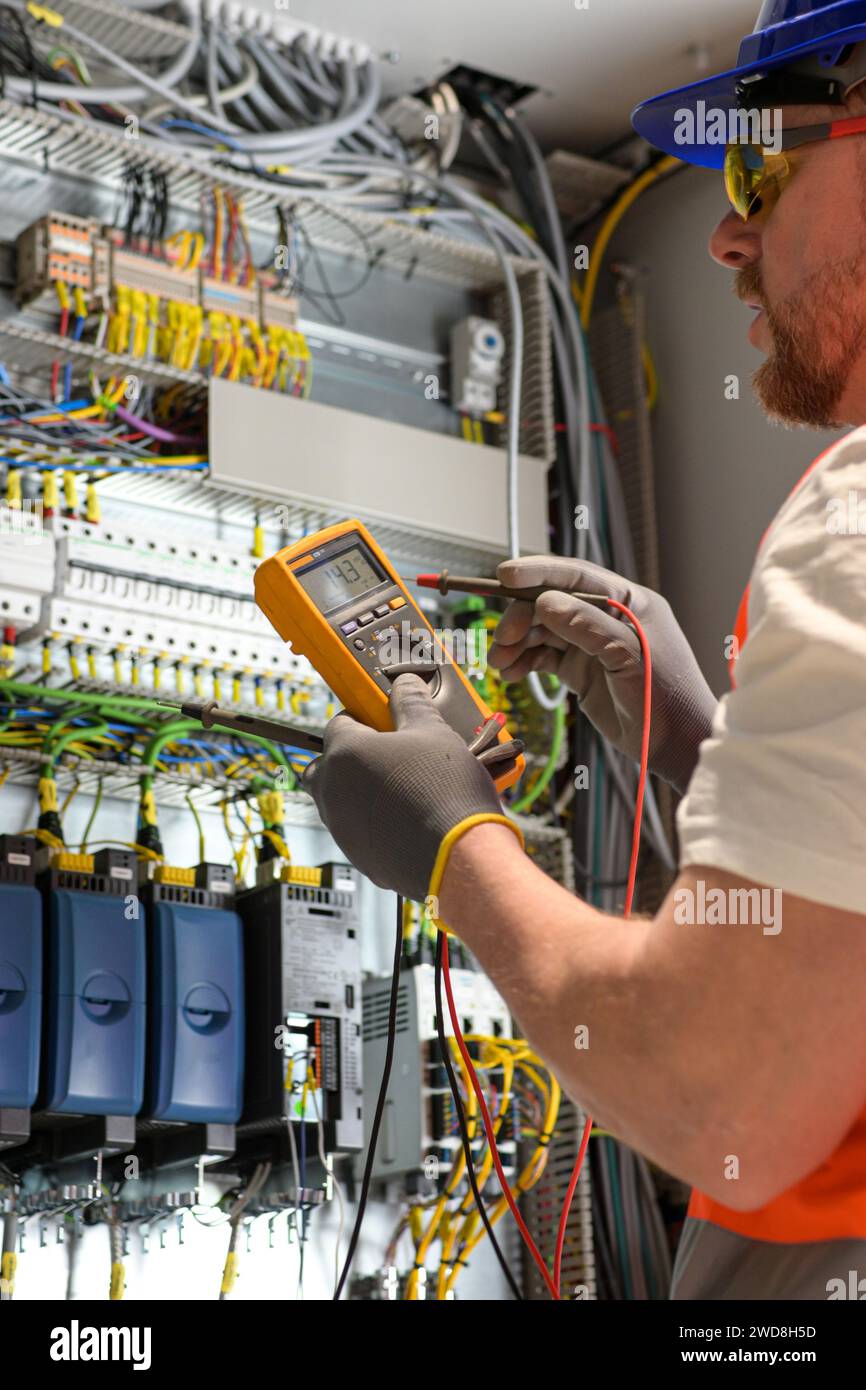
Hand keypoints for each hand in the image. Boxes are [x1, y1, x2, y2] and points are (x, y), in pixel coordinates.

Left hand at [302, 673, 522, 900]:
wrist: (461, 856)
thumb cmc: (445, 790)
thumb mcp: (433, 731)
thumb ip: (412, 703)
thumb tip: (405, 684)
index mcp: (345, 752)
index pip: (340, 722)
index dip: (364, 718)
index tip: (384, 722)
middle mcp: (333, 791)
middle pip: (327, 764)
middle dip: (350, 757)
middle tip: (388, 755)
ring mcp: (342, 827)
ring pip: (340, 800)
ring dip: (362, 790)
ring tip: (405, 787)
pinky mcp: (358, 856)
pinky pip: (358, 830)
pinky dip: (375, 822)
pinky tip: (409, 818)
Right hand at [488, 555, 717, 793]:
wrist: (674, 743)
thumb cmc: (667, 696)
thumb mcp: (630, 656)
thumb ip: (589, 627)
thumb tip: (545, 602)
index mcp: (629, 602)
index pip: (578, 576)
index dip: (539, 572)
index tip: (505, 575)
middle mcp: (607, 617)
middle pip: (552, 603)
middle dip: (523, 617)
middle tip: (503, 637)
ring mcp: (591, 643)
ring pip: (543, 631)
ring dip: (517, 642)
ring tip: (499, 662)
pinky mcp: (579, 669)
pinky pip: (543, 657)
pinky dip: (524, 662)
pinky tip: (511, 673)